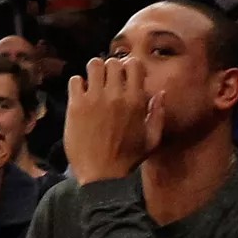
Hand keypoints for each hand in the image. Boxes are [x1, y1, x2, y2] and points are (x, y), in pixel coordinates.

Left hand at [61, 57, 162, 183]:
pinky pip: (75, 80)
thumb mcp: (151, 139)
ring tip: (94, 84)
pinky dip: (78, 84)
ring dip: (94, 71)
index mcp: (136, 101)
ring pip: (93, 64)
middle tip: (107, 80)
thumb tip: (161, 92)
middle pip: (112, 62)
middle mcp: (115, 95)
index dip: (129, 67)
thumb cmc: (128, 159)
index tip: (125, 75)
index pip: (133, 65)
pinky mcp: (76, 105)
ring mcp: (94, 99)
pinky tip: (81, 96)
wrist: (101, 175)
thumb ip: (158, 114)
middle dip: (110, 68)